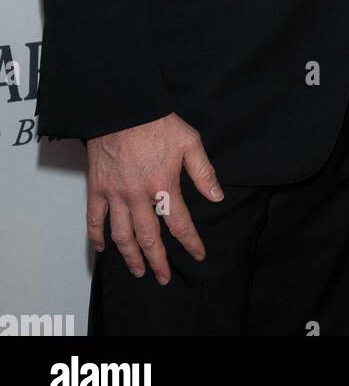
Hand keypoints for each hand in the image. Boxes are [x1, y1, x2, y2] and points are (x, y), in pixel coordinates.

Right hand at [86, 113, 223, 284]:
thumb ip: (203, 172)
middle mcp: (139, 196)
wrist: (122, 107)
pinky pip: (94, 219)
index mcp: (164, 185)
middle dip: (158, 261)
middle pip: (149, 238)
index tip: (198, 254)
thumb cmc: (157, 122)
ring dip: (130, 257)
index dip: (191, 242)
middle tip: (163, 277)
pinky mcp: (98, 188)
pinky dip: (97, 237)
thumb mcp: (189, 142)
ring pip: (122, 235)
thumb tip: (217, 197)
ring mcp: (116, 194)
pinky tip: (102, 249)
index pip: (180, 224)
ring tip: (138, 270)